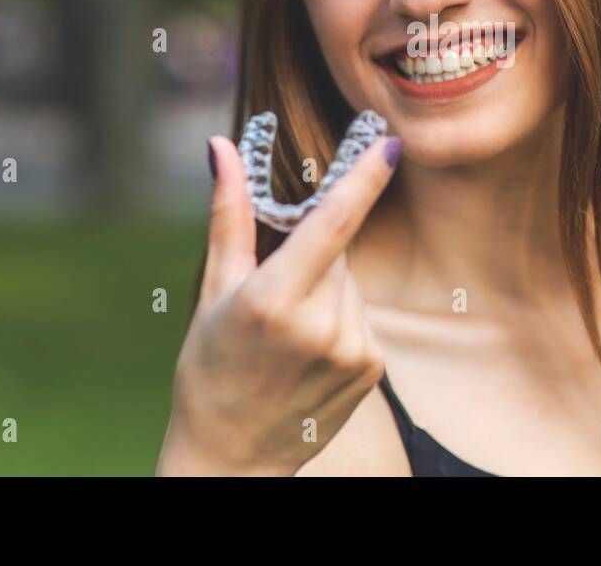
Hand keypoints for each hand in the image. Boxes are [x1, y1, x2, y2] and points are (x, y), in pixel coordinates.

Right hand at [155, 131, 400, 475]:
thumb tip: (222, 146)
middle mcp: (319, 326)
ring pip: (351, 285)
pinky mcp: (372, 368)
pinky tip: (311, 353)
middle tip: (276, 293)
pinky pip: (363, 317)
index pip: (332, 225)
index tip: (389, 144)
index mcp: (273, 300)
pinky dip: (341, 322)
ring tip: (290, 335)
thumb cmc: (211, 365)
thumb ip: (228, 214)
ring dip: (328, 292)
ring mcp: (351, 350)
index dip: (364, 179)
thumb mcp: (213, 289)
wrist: (231, 455)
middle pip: (337, 252)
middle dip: (314, 256)